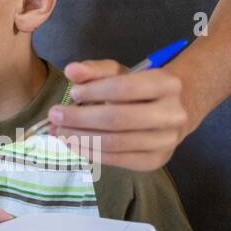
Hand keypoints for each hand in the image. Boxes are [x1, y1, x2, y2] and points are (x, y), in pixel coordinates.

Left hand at [53, 60, 191, 171]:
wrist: (175, 111)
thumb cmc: (140, 88)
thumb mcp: (120, 72)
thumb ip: (95, 70)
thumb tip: (70, 70)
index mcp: (166, 84)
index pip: (123, 88)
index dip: (94, 91)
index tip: (73, 93)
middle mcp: (172, 114)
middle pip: (118, 119)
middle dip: (80, 119)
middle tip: (54, 116)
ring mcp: (166, 141)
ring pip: (115, 143)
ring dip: (81, 138)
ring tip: (59, 132)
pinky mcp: (156, 161)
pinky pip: (118, 160)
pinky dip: (91, 153)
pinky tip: (74, 145)